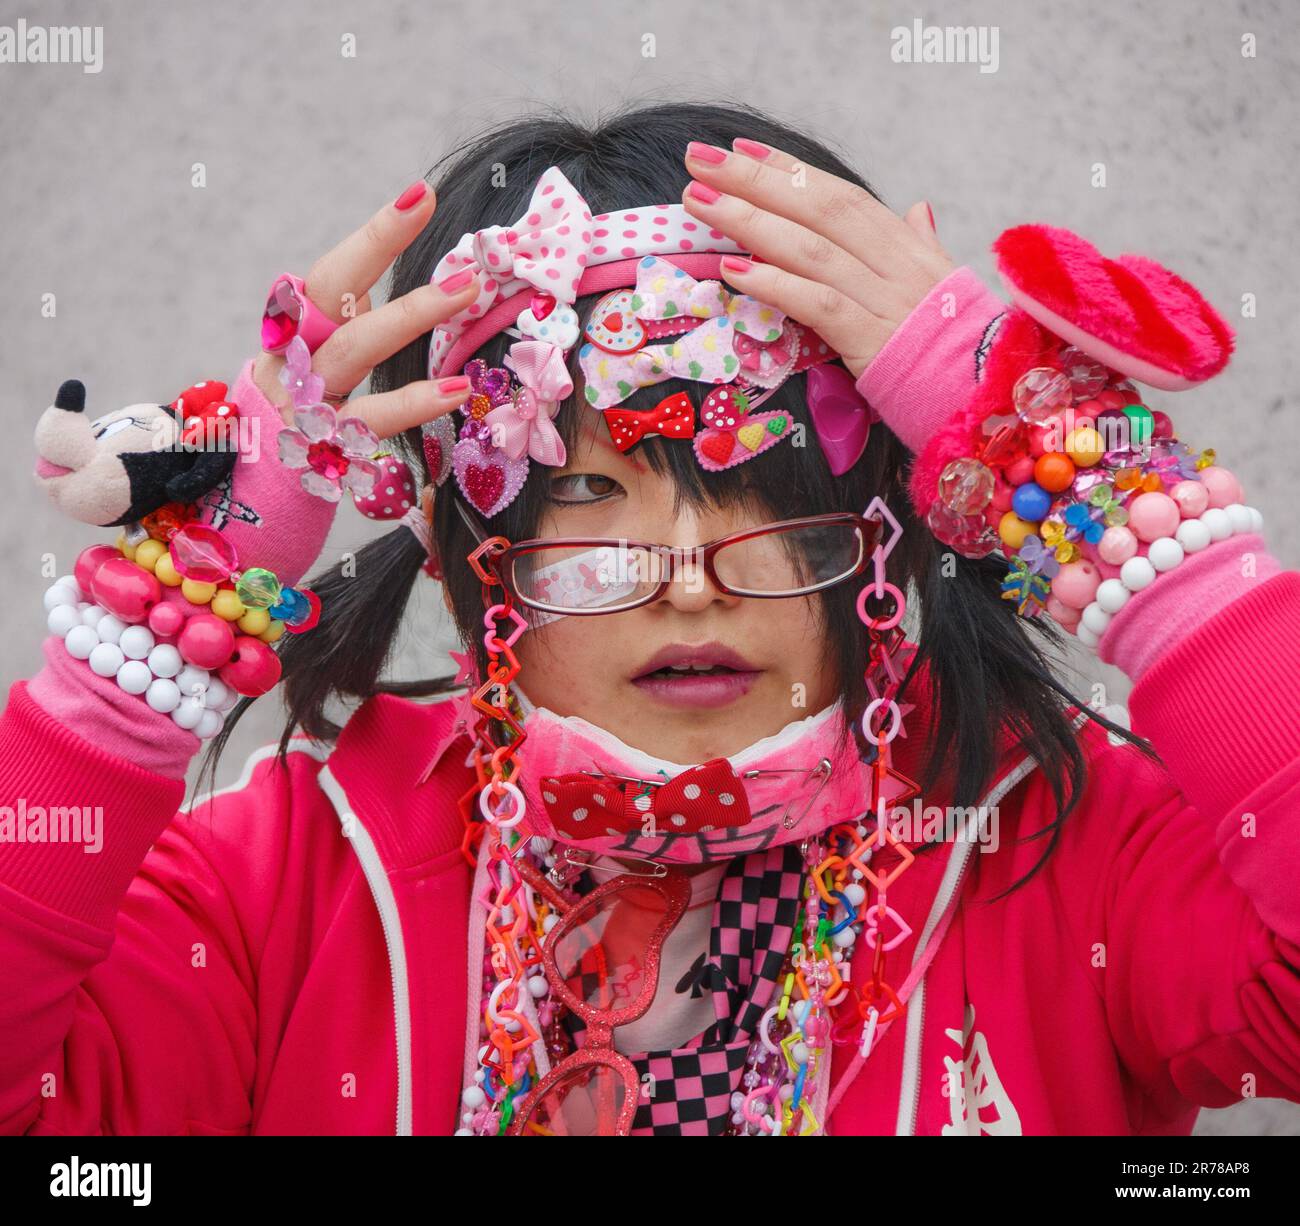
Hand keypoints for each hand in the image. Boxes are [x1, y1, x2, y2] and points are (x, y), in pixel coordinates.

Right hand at [252, 181, 477, 431]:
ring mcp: (302, 397)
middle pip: (330, 290)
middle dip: (380, 246)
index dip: (376, 235)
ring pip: (353, 347)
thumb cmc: (300, 416)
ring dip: (411, 314)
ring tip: (469, 293)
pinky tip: (456, 388)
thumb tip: (399, 290)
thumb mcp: (317, 362)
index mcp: (294, 329)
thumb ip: (349, 325)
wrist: (250, 486)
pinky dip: (413, 402)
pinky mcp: (318, 445)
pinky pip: (369, 418)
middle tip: (439, 221)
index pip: (335, 273)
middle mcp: (291, 354)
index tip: (419, 194)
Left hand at [680, 140, 955, 378]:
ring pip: (809, 249)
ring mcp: (883, 299)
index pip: (836, 193)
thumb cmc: (959, 342)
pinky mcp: (872, 340)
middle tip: (699, 158)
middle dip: (753, 179)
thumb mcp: (944, 284)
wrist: (989, 392)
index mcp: (903, 244)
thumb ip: (923, 244)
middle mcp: (893, 262)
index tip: (739, 148)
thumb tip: (917, 210)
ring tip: (699, 202)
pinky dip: (774, 284)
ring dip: (748, 221)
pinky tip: (733, 270)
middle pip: (815, 207)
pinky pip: (816, 304)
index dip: (786, 168)